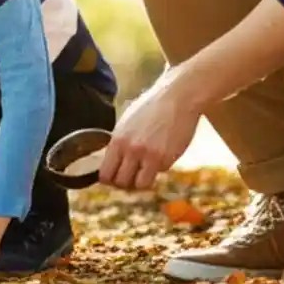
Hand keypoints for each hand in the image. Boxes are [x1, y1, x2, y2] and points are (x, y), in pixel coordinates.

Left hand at [99, 68, 201, 190]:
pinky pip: (158, 173)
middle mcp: (131, 150)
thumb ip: (118, 143)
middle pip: (121, 183)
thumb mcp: (127, 123)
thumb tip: (111, 163)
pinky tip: (162, 154)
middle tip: (130, 177)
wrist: (177, 98)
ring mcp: (150, 156)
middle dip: (125, 184)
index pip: (105, 174)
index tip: (114, 177)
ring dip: (141, 182)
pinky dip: (159, 168)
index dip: (109, 180)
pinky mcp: (167, 159)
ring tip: (145, 172)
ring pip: (140, 185)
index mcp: (117, 140)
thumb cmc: (151, 108)